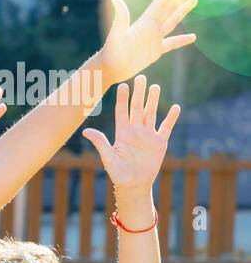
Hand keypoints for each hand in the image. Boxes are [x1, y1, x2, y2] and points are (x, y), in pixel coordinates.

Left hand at [83, 76, 179, 191]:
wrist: (134, 184)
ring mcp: (148, 135)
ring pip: (151, 113)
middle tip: (141, 77)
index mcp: (122, 133)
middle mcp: (135, 131)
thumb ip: (100, 143)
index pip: (122, 112)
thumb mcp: (108, 157)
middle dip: (139, 93)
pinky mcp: (160, 143)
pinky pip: (166, 127)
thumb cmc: (118, 172)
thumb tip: (86, 132)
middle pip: (137, 108)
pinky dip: (171, 118)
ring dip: (153, 101)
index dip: (122, 99)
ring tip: (155, 86)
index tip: (123, 85)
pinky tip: (175, 107)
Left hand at [98, 0, 198, 84]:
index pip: (162, 2)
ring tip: (195, 0)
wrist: (109, 69)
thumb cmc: (111, 53)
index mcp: (145, 22)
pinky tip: (193, 37)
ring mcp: (154, 39)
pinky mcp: (155, 51)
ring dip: (183, 10)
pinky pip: (172, 43)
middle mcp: (151, 27)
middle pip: (170, 7)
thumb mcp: (116, 34)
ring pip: (173, 21)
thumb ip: (120, 18)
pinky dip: (183, 40)